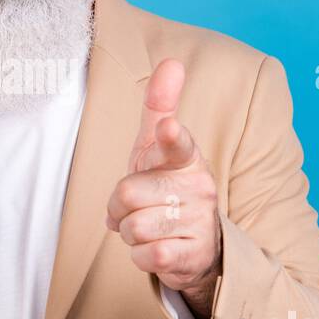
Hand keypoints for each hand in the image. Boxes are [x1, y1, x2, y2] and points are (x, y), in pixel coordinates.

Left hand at [106, 59, 221, 316]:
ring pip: (132, 227)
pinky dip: (141, 256)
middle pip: (127, 192)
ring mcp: (198, 222)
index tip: (167, 128)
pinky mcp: (192, 256)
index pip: (179, 144)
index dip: (170, 137)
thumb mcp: (158, 147)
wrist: (198, 245)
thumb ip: (161, 106)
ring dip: (130, 233)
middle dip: (120, 206)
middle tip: (137, 207)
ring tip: (149, 228)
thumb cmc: (168, 187)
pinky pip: (145, 255)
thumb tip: (172, 61)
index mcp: (186, 159)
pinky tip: (157, 249)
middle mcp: (198, 188)